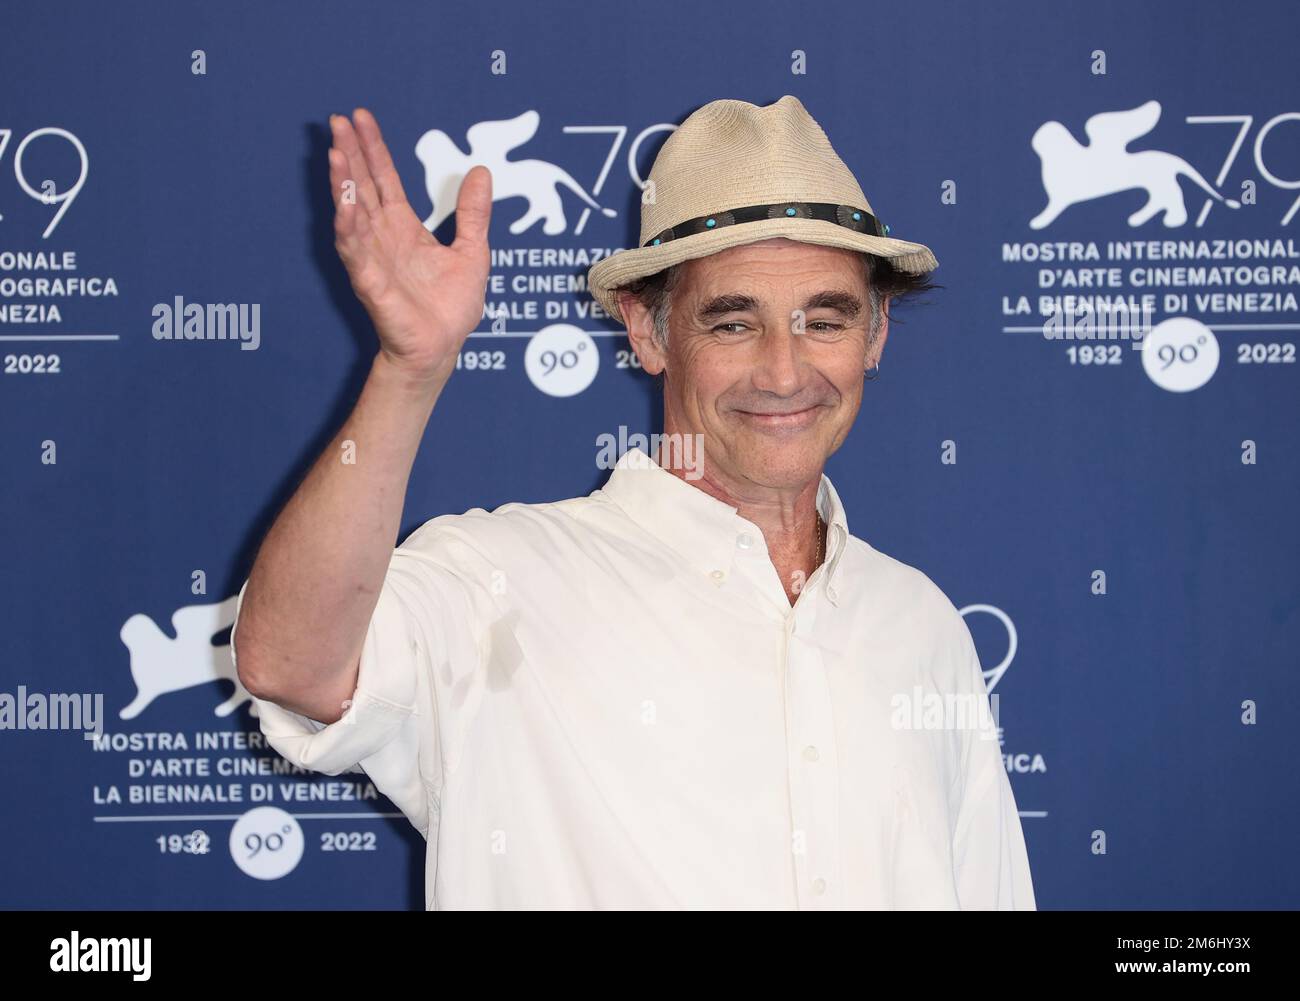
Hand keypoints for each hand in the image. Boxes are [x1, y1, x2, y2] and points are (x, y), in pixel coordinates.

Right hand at [328, 108, 491, 382]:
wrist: (442, 347)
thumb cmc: (451, 307)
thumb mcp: (472, 251)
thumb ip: (474, 213)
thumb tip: (481, 171)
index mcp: (404, 227)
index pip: (384, 178)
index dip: (372, 148)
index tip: (360, 116)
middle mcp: (382, 237)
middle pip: (362, 186)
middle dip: (349, 153)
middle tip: (336, 120)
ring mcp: (373, 257)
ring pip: (352, 213)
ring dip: (342, 184)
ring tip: (333, 153)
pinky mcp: (370, 281)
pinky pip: (355, 251)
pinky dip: (348, 227)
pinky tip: (344, 205)